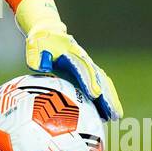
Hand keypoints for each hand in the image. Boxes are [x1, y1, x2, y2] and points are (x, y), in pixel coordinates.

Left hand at [15, 0, 123, 120]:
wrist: (49, 34)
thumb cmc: (41, 42)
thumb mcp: (34, 44)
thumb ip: (35, 55)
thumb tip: (38, 66)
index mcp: (71, 52)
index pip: (83, 68)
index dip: (89, 81)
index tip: (95, 94)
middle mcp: (83, 60)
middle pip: (99, 78)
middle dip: (107, 95)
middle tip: (114, 111)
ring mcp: (87, 67)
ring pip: (103, 83)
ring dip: (111, 99)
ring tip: (117, 116)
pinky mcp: (87, 74)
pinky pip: (100, 86)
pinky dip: (105, 100)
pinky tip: (108, 115)